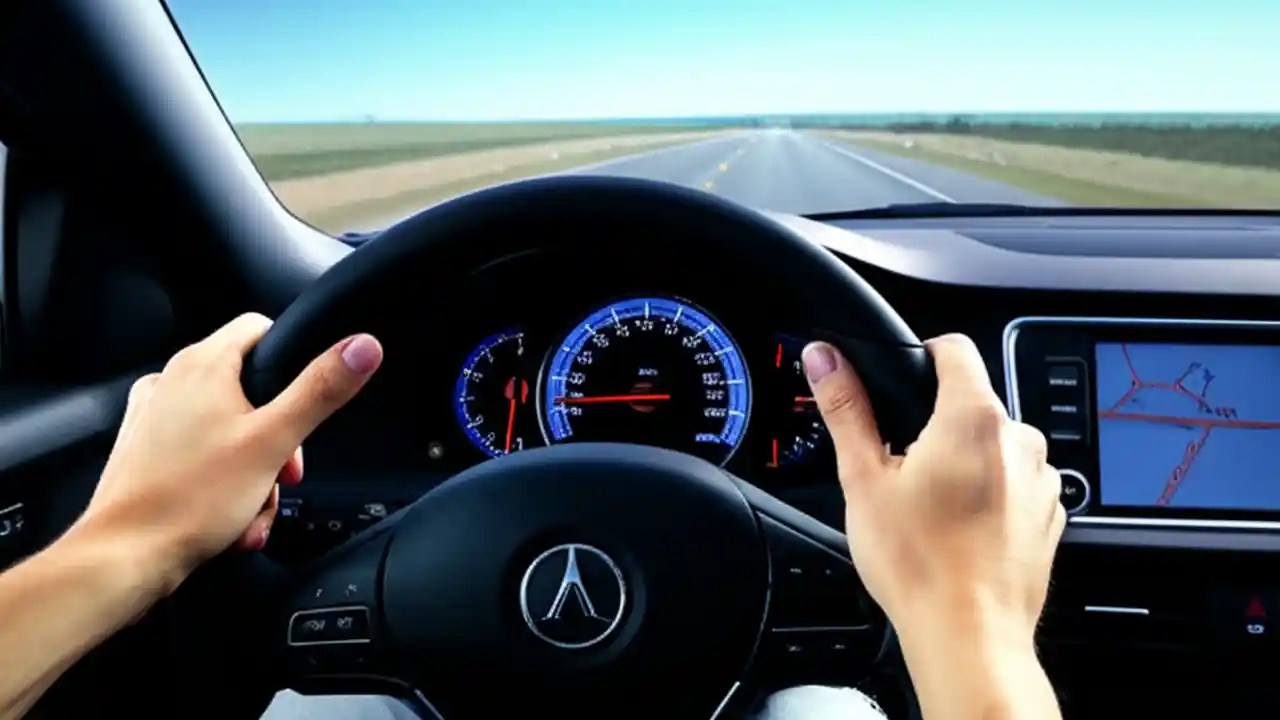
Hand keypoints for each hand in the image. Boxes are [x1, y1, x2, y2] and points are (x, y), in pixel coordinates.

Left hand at [74, 313, 383, 597]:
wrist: (126, 558)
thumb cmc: (188, 501)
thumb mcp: (274, 442)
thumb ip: (321, 391)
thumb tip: (361, 348)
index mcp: (200, 365)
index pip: (259, 328)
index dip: (292, 359)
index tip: (305, 398)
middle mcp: (170, 382)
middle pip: (250, 389)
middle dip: (277, 437)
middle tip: (283, 472)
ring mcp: (153, 417)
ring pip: (229, 428)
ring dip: (254, 469)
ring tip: (253, 505)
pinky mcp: (145, 452)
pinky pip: (201, 455)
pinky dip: (223, 482)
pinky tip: (230, 516)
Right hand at [802, 334, 1063, 654]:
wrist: (968, 637)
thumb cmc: (919, 566)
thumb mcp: (863, 479)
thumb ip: (845, 408)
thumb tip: (824, 360)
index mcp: (974, 418)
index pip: (955, 348)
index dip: (922, 357)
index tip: (902, 386)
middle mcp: (1019, 440)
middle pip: (971, 402)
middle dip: (935, 425)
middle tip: (902, 471)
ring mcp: (1041, 479)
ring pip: (994, 445)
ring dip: (965, 461)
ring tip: (930, 508)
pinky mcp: (1050, 514)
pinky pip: (1015, 483)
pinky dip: (989, 494)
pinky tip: (958, 529)